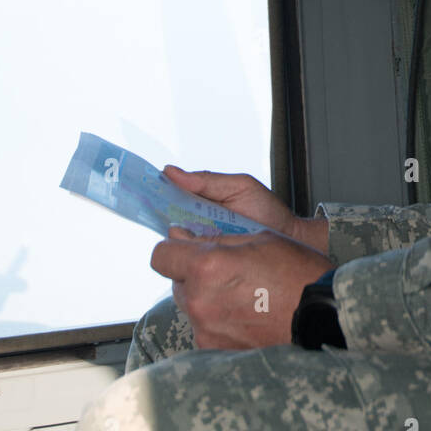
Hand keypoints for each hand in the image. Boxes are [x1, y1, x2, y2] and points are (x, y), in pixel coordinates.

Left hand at [150, 227, 332, 349]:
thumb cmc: (297, 273)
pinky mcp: (215, 349)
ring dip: (207, 298)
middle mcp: (199, 300)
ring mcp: (206, 329)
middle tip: (228, 274)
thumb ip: (215, 239)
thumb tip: (184, 237)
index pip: (160, 255)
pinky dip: (220, 321)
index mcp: (207, 266)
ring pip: (192, 306)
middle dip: (194, 275)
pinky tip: (247, 316)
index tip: (186, 249)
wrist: (322, 317)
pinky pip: (206, 328)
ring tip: (244, 297)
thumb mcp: (260, 238)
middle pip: (177, 282)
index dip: (173, 249)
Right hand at [162, 165, 327, 251]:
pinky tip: (201, 248)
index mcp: (201, 200)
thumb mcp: (239, 186)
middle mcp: (197, 222)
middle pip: (168, 220)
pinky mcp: (210, 259)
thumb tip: (171, 171)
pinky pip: (193, 256)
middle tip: (183, 216)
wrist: (288, 239)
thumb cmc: (267, 211)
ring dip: (181, 238)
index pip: (169, 195)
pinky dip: (193, 253)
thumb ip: (207, 180)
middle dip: (167, 217)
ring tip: (200, 231)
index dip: (155, 192)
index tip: (142, 188)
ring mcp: (202, 242)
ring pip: (178, 241)